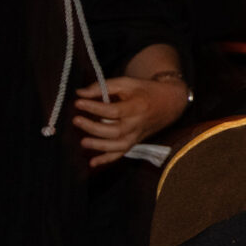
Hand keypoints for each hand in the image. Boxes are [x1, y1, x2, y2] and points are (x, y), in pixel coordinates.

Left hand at [73, 75, 187, 166]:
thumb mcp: (126, 83)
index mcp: (137, 107)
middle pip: (114, 131)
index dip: (94, 108)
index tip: (78, 102)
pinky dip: (107, 159)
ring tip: (83, 142)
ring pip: (118, 146)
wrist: (169, 103)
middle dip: (93, 128)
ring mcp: (137, 135)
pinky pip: (121, 154)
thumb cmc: (145, 91)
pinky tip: (93, 162)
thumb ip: (103, 87)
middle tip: (76, 120)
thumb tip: (80, 93)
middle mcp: (138, 124)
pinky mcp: (135, 141)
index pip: (113, 111)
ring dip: (99, 146)